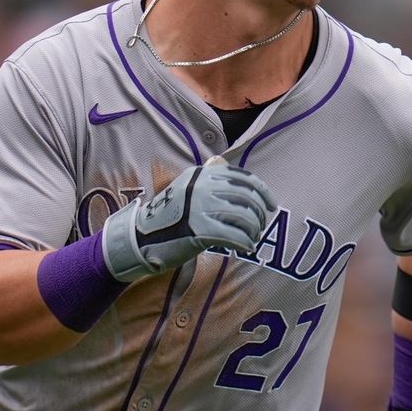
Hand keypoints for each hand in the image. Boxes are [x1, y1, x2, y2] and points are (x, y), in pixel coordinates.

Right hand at [100, 160, 275, 281]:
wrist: (139, 238)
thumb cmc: (167, 216)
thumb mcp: (186, 188)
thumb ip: (206, 176)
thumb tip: (223, 163)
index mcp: (201, 175)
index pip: (242, 178)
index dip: (262, 192)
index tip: (271, 205)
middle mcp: (202, 187)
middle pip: (247, 198)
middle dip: (260, 214)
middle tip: (261, 226)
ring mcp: (200, 208)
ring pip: (244, 217)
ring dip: (254, 230)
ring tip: (253, 238)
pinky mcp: (200, 230)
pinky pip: (235, 235)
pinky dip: (245, 242)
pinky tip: (247, 248)